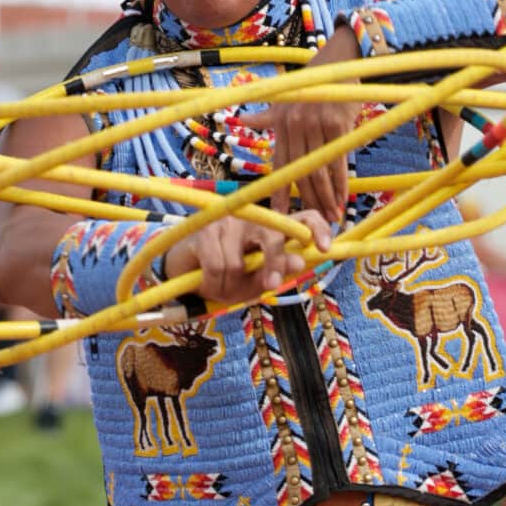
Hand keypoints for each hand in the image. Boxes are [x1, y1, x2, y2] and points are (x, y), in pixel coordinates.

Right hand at [165, 211, 331, 305]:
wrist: (182, 272)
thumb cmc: (224, 277)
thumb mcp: (252, 283)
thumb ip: (274, 273)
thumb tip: (299, 261)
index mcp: (272, 230)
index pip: (303, 218)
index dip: (318, 228)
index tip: (324, 248)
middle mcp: (254, 218)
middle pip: (273, 235)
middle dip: (274, 263)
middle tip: (270, 284)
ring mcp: (229, 220)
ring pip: (239, 262)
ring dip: (229, 286)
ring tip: (220, 288)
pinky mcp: (206, 227)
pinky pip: (217, 265)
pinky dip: (213, 284)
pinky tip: (207, 285)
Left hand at [239, 30, 361, 223]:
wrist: (339, 62)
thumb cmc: (313, 84)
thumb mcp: (287, 99)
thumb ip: (268, 116)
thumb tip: (241, 119)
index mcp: (280, 123)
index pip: (279, 165)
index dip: (280, 192)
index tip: (279, 217)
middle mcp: (294, 125)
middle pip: (300, 173)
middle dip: (307, 202)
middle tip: (313, 225)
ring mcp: (315, 126)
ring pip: (319, 172)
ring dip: (325, 199)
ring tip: (330, 219)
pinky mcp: (337, 126)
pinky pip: (338, 163)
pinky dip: (341, 185)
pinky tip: (343, 200)